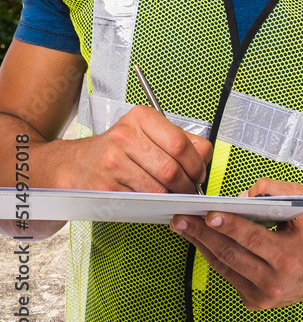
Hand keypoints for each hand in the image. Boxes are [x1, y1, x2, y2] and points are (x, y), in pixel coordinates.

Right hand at [57, 105, 211, 193]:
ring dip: (172, 196)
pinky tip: (153, 198)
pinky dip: (154, 203)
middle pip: (171, 169)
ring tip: (173, 194)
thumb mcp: (150, 132)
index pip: (180, 144)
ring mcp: (112, 161)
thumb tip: (205, 158)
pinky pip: (141, 199)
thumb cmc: (121, 148)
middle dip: (187, 185)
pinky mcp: (105, 185)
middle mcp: (124, 136)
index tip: (199, 173)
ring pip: (158, 188)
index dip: (196, 164)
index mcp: (141, 118)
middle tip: (189, 189)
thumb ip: (182, 140)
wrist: (79, 163)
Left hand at [171, 179, 302, 310]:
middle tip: (181, 218)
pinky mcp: (253, 301)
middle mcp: (274, 280)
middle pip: (231, 254)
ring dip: (200, 245)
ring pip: (223, 266)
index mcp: (289, 256)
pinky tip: (201, 242)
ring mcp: (262, 295)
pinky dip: (213, 256)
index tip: (209, 214)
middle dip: (202, 234)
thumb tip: (246, 195)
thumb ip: (281, 192)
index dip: (230, 226)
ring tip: (183, 227)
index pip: (253, 239)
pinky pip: (227, 276)